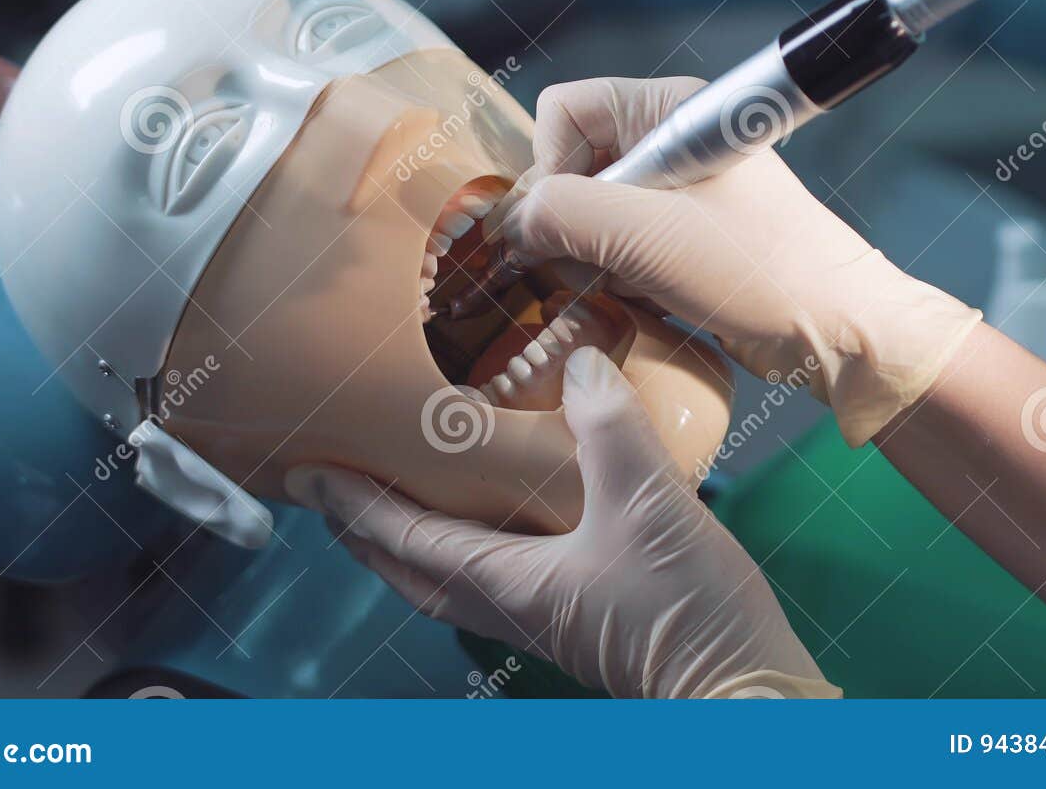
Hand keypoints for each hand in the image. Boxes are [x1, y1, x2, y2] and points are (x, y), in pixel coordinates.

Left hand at [286, 346, 838, 698]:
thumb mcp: (647, 501)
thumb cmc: (684, 608)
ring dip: (407, 540)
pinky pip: (490, 576)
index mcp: (505, 582)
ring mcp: (540, 616)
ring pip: (446, 578)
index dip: (352, 504)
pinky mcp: (573, 615)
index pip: (404, 537)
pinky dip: (464, 544)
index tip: (306, 473)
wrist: (739, 685)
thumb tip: (578, 359)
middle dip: (363, 530)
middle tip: (332, 488)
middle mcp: (509, 605)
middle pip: (409, 569)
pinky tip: (493, 516)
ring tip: (392, 497)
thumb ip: (609, 425)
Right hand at [494, 76, 980, 442]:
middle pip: (572, 162)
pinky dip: (610, 273)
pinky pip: (618, 244)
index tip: (561, 222)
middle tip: (583, 264)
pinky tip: (632, 300)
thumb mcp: (643, 234)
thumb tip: (513, 224)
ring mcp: (679, 192)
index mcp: (669, 110)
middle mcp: (671, 140)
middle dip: (563, 218)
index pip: (564, 110)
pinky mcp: (685, 238)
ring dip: (585, 253)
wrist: (835, 329)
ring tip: (615, 286)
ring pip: (590, 210)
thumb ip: (559, 213)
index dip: (548, 165)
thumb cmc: (756, 268)